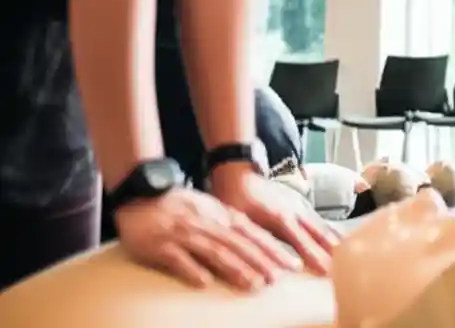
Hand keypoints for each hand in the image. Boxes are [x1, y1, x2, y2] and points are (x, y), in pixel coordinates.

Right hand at [114, 187, 303, 290]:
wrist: (141, 193)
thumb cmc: (180, 206)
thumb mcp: (210, 209)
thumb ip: (231, 226)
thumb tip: (257, 246)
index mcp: (221, 216)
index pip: (252, 234)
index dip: (272, 249)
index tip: (290, 265)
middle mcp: (207, 224)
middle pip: (239, 244)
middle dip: (260, 262)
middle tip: (277, 279)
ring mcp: (184, 233)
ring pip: (215, 251)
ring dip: (235, 268)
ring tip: (252, 284)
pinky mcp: (161, 244)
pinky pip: (178, 259)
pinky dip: (192, 270)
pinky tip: (204, 283)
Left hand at [209, 163, 340, 276]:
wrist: (239, 174)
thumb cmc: (236, 199)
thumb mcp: (240, 221)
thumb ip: (256, 240)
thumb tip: (267, 263)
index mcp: (281, 217)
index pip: (302, 241)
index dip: (314, 256)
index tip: (326, 271)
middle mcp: (296, 211)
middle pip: (319, 232)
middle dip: (332, 250)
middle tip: (344, 266)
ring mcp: (301, 205)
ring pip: (322, 225)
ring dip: (335, 241)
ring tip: (348, 255)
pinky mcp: (301, 203)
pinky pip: (319, 220)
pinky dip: (330, 231)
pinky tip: (338, 239)